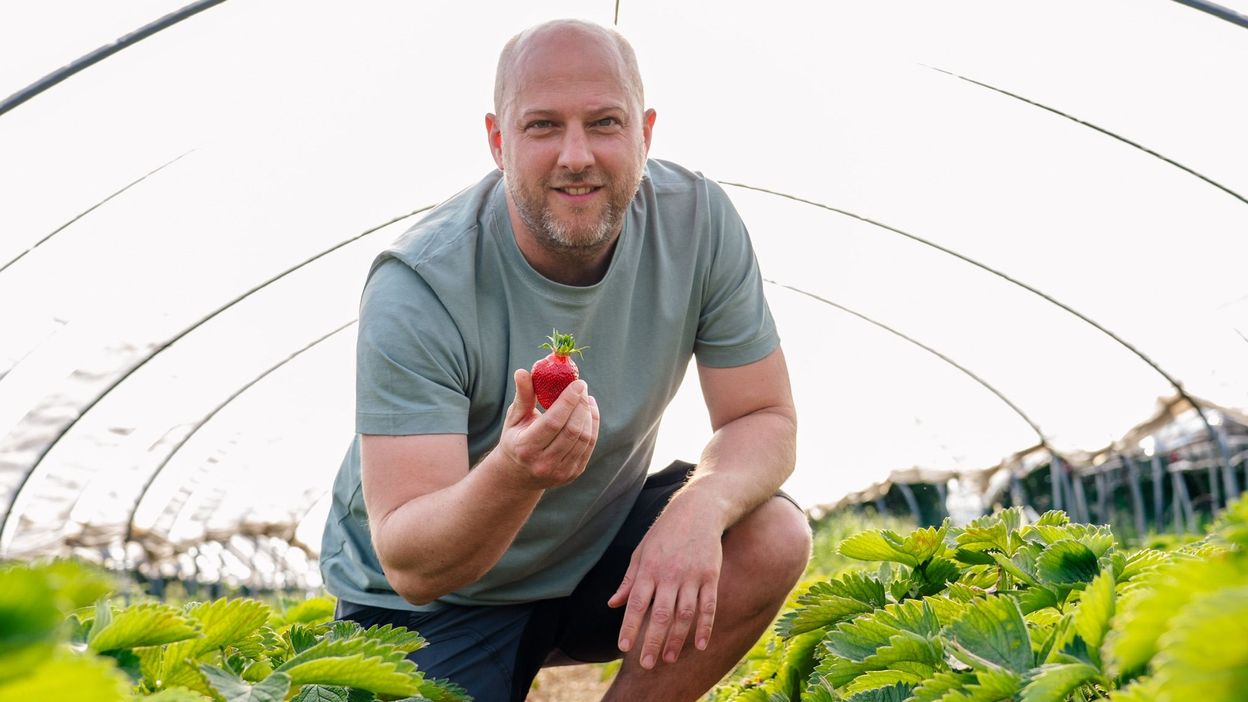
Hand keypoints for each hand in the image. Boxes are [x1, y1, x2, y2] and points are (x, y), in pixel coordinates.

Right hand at [497, 368, 598, 489]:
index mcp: (526, 448)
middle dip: (581, 405)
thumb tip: (522, 372)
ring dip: (589, 414)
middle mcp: (543, 463)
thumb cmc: (516, 439)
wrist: (518, 475)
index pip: (553, 422)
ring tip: (586, 398)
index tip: (578, 383)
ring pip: (584, 438)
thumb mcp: (514, 418)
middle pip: (572, 430)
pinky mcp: (573, 473)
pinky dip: (593, 425)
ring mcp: (560, 472)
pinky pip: (590, 445)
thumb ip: (522, 396)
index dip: (568, 401)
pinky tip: (589, 411)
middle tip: (582, 387)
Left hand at [608, 508, 722, 668]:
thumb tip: (613, 605)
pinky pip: (708, 606)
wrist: (698, 510)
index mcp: (649, 569)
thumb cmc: (664, 533)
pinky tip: (699, 645)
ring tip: (668, 658)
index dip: (630, 626)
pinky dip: (704, 627)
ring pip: (684, 614)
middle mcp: (670, 574)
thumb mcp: (641, 552)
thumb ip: (629, 581)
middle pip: (660, 614)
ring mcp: (692, 576)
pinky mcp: (710, 576)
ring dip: (676, 639)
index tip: (623, 647)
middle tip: (646, 664)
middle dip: (652, 641)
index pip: (637, 603)